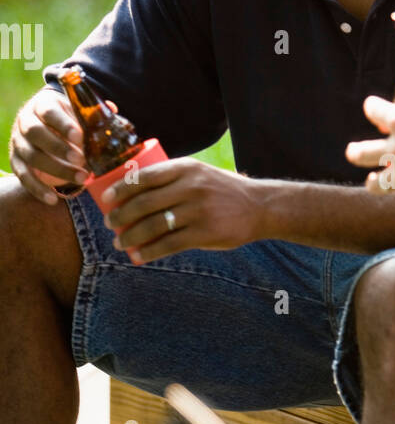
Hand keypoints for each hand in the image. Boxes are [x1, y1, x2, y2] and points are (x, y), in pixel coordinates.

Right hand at [9, 88, 89, 203]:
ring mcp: (19, 143)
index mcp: (42, 105)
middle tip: (82, 159)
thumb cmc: (69, 119)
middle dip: (58, 147)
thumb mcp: (78, 112)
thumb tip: (112, 110)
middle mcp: (26, 122)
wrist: (46, 126)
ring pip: (31, 156)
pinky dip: (37, 189)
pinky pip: (23, 176)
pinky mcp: (16, 161)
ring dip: (56, 170)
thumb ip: (93, 114)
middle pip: (35, 133)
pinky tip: (53, 200)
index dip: (62, 124)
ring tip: (82, 178)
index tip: (79, 136)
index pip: (49, 111)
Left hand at [102, 158, 263, 262]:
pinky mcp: (205, 233)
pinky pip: (169, 244)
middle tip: (109, 223)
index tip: (106, 198)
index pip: (145, 176)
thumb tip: (132, 191)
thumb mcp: (200, 174)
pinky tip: (137, 255)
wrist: (259, 206)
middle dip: (120, 215)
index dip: (121, 188)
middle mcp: (191, 187)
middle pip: (144, 203)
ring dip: (130, 236)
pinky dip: (148, 252)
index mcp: (186, 168)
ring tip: (119, 242)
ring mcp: (198, 211)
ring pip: (153, 225)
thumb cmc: (222, 191)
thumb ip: (173, 179)